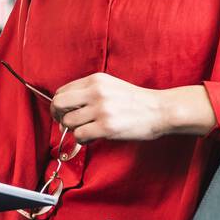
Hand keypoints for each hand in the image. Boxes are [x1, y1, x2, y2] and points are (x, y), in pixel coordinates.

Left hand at [49, 72, 169, 142]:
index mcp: (96, 80)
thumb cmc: (137, 101)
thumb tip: (66, 109)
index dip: (60, 105)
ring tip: (87, 131)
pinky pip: (80, 135)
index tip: (65, 113)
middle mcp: (96, 92)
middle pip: (59, 103)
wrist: (160, 110)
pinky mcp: (107, 127)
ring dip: (74, 130)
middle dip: (58, 116)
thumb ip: (90, 92)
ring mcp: (102, 109)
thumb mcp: (112, 86)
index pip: (63, 91)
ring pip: (69, 122)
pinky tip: (92, 138)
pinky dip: (83, 140)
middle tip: (65, 123)